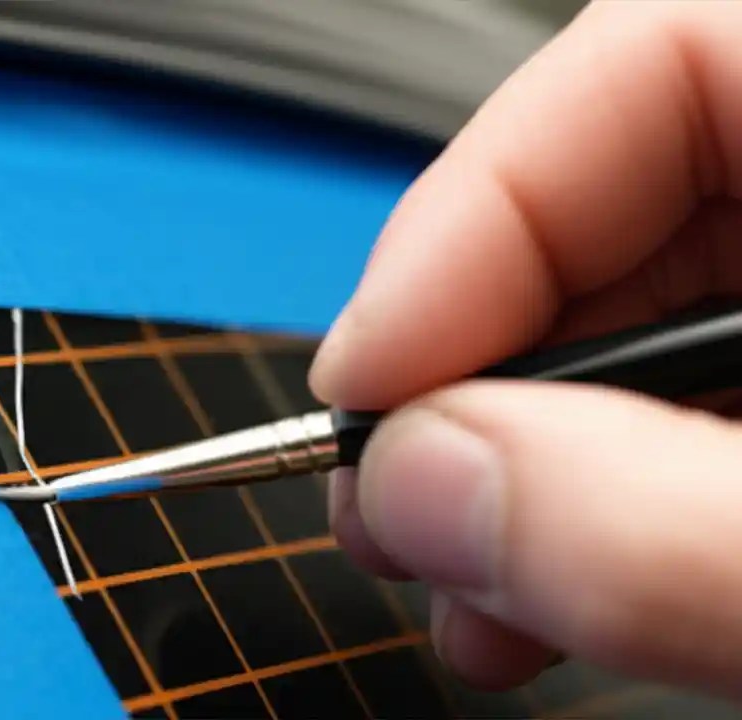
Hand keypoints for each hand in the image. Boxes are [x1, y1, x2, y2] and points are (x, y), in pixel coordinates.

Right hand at [310, 1, 741, 702]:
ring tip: (457, 591)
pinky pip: (680, 423)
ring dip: (513, 469)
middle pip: (622, 210)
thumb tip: (418, 484)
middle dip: (475, 374)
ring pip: (634, 333)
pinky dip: (591, 515)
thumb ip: (667, 525)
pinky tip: (540, 598)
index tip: (367, 380)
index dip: (479, 208)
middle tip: (387, 504)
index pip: (658, 63)